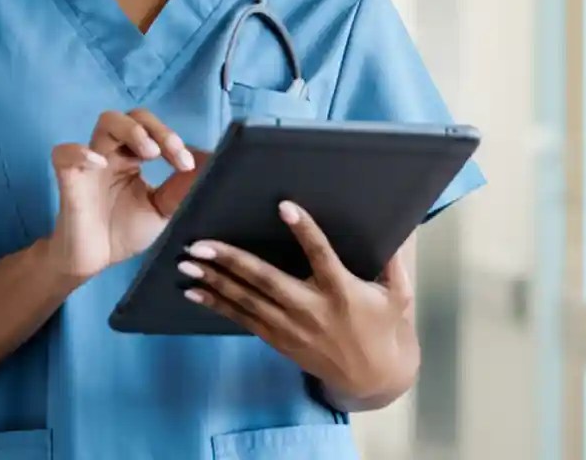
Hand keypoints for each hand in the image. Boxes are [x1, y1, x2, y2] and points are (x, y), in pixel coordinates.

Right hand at [47, 109, 209, 279]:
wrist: (94, 261)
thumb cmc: (124, 232)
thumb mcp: (163, 211)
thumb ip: (183, 189)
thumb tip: (213, 165)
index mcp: (133, 158)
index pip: (153, 131)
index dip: (172, 139)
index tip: (188, 165)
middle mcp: (113, 153)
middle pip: (132, 116)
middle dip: (157, 129)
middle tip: (173, 154)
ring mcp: (90, 162)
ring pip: (107, 121)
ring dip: (132, 130)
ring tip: (149, 154)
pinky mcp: (69, 178)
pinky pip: (65, 153)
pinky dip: (81, 153)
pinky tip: (99, 164)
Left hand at [179, 201, 418, 407]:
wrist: (375, 380)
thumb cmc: (387, 329)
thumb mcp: (399, 295)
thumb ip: (392, 259)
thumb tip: (397, 225)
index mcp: (343, 291)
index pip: (321, 255)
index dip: (305, 230)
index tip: (284, 207)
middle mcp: (312, 309)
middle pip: (266, 281)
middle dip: (231, 261)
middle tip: (200, 244)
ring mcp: (292, 328)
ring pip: (247, 301)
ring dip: (214, 281)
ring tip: (186, 264)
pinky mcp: (279, 341)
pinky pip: (243, 320)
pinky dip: (217, 305)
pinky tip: (195, 292)